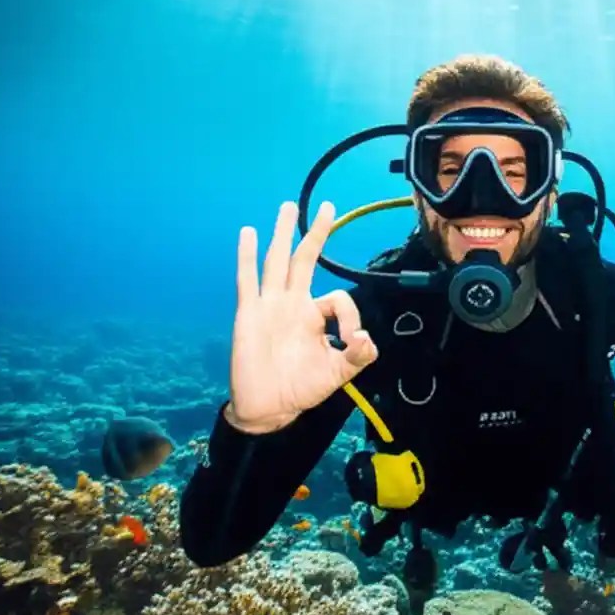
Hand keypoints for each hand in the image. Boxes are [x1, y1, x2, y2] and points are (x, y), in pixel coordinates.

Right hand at [227, 201, 378, 433]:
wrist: (269, 408)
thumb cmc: (302, 388)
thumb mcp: (339, 374)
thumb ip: (358, 356)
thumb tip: (367, 338)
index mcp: (315, 315)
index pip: (337, 298)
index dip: (350, 316)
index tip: (354, 340)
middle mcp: (293, 304)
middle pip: (305, 260)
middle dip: (316, 234)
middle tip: (328, 206)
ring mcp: (270, 306)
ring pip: (277, 262)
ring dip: (282, 234)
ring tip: (287, 207)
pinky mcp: (250, 314)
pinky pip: (248, 281)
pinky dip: (247, 256)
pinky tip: (248, 233)